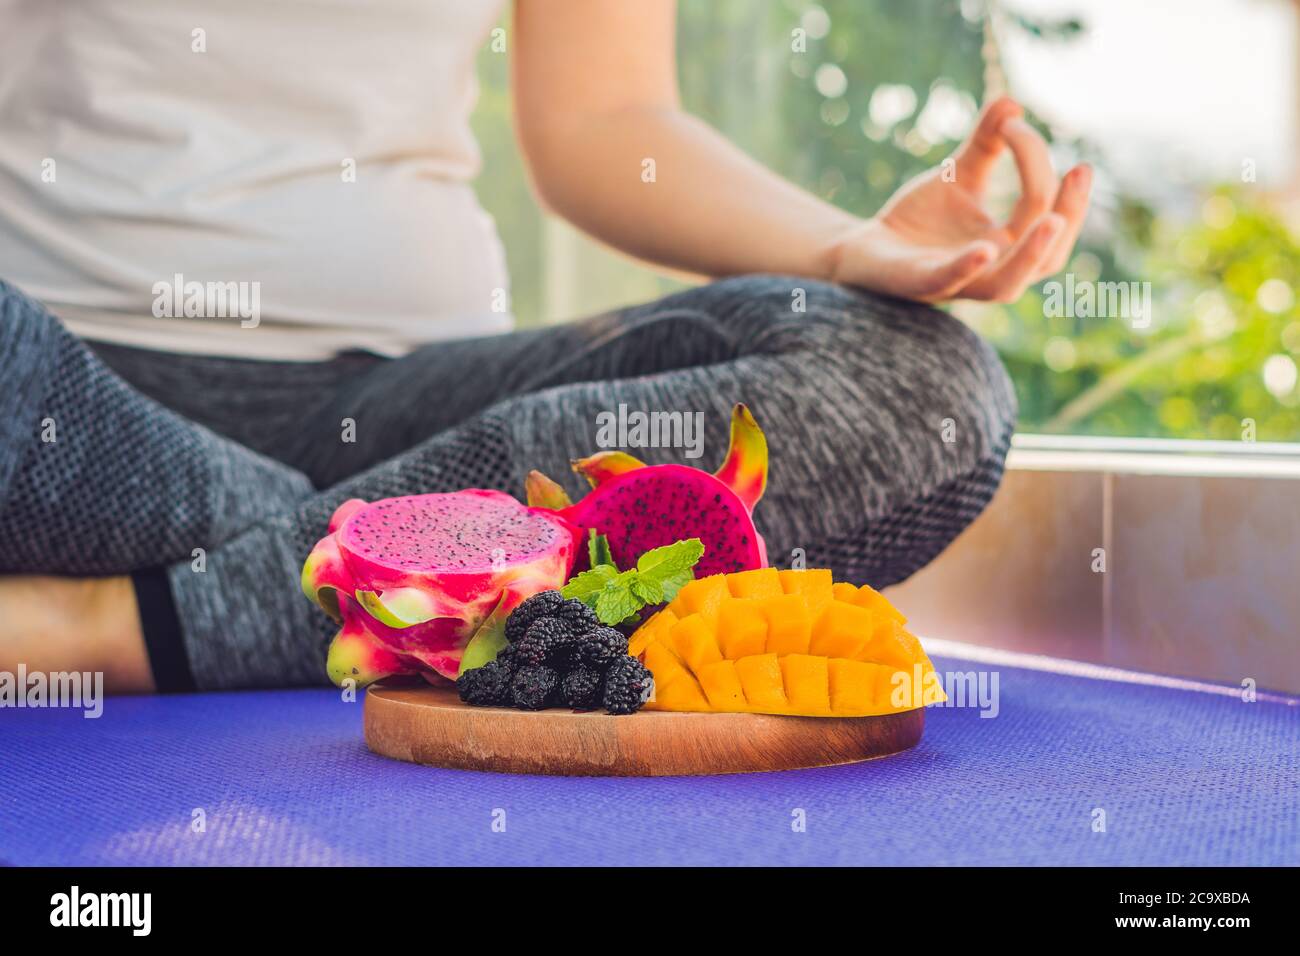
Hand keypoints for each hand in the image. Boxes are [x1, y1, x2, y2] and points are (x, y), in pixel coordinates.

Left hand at [827, 97, 1091, 303]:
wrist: (865, 247)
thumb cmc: (919, 218)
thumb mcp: (958, 174)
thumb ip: (986, 143)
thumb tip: (1012, 101)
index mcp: (1009, 244)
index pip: (1043, 210)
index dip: (1039, 166)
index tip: (1016, 124)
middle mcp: (992, 269)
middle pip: (1048, 257)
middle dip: (1070, 214)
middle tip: (1082, 171)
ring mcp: (959, 283)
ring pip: (1008, 284)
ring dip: (1032, 253)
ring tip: (1052, 220)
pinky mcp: (920, 285)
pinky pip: (950, 283)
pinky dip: (968, 267)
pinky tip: (984, 248)